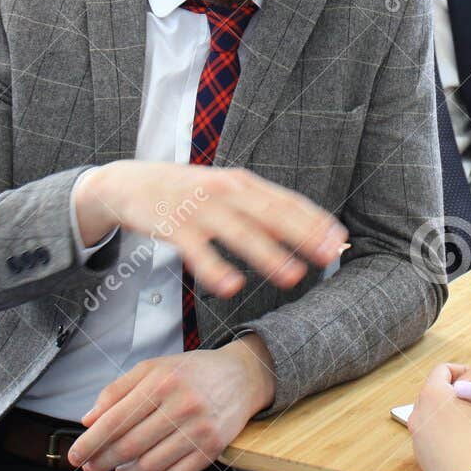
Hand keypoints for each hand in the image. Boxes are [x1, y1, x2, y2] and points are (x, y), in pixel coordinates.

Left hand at [67, 334, 275, 470]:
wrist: (242, 376)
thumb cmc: (193, 372)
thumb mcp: (152, 368)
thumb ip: (117, 390)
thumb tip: (89, 420)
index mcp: (161, 383)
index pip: (115, 421)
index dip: (89, 443)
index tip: (76, 455)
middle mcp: (181, 406)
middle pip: (128, 447)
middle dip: (102, 462)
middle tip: (92, 466)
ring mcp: (199, 430)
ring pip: (149, 467)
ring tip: (121, 470)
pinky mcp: (212, 449)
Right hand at [74, 162, 348, 297]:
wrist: (130, 182)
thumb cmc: (188, 191)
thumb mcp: (227, 190)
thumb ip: (260, 207)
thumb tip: (303, 229)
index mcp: (243, 183)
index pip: (287, 201)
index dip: (315, 220)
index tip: (340, 239)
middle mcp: (226, 192)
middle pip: (271, 214)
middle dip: (303, 236)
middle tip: (330, 256)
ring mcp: (200, 209)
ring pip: (240, 233)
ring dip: (269, 255)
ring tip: (293, 276)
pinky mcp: (174, 227)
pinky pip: (198, 252)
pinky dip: (215, 269)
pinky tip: (233, 287)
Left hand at [408, 362, 470, 470]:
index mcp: (433, 394)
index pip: (442, 370)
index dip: (461, 370)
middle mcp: (418, 413)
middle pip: (434, 393)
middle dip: (453, 394)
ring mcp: (417, 436)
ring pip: (432, 416)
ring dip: (447, 415)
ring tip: (469, 424)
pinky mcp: (420, 455)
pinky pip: (431, 436)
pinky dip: (444, 435)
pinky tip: (463, 442)